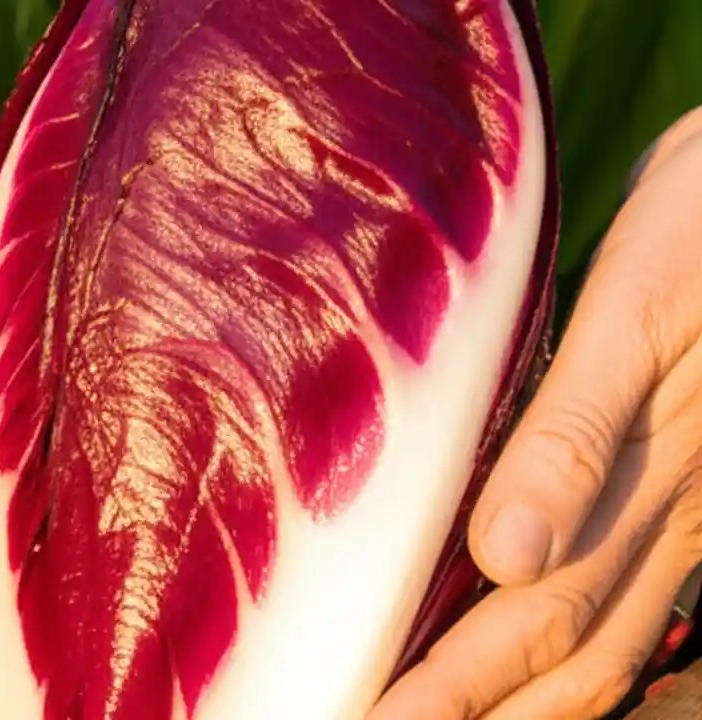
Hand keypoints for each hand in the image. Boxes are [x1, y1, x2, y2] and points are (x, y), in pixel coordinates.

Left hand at [371, 108, 701, 718]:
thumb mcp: (637, 310)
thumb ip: (574, 434)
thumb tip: (507, 559)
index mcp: (638, 482)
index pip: (527, 624)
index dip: (446, 693)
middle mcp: (665, 518)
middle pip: (560, 654)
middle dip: (466, 716)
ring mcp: (687, 513)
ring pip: (606, 648)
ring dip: (522, 706)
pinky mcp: (690, 491)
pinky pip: (638, 606)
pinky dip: (582, 660)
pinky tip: (537, 676)